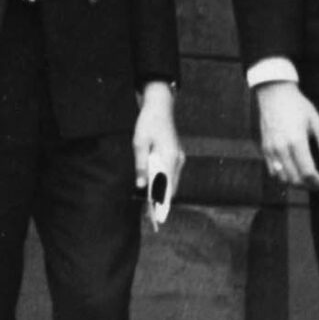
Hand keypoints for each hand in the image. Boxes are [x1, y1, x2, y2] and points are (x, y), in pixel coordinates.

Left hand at [131, 82, 183, 215]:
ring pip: (172, 180)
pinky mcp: (177, 154)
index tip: (155, 215)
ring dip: (162, 189)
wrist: (159, 104)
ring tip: (149, 200)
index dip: (162, 202)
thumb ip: (141, 165)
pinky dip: (164, 180)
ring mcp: (179, 157)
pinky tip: (154, 183)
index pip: (168, 187)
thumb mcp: (139, 143)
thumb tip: (141, 186)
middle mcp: (178, 160)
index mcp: (170, 158)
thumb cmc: (148, 122)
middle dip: (161, 198)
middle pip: (172, 186)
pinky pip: (171, 172)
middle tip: (149, 211)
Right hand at [255, 80, 318, 193]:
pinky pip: (273, 171)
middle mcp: (281, 148)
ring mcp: (271, 148)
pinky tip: (294, 173)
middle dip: (311, 187)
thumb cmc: (298, 106)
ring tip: (309, 181)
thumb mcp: (317, 122)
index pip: (308, 173)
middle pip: (296, 180)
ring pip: (283, 179)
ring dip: (297, 184)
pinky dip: (284, 177)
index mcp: (296, 141)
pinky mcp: (265, 147)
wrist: (274, 92)